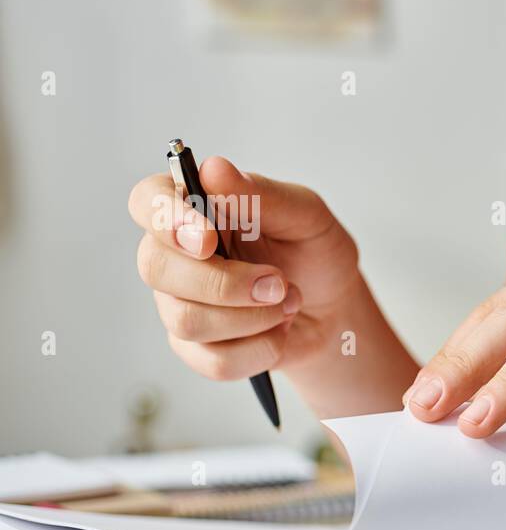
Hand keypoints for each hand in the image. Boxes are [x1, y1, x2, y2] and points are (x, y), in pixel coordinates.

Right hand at [128, 157, 361, 381]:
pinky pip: (212, 360)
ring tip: (289, 302)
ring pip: (185, 319)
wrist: (334, 310)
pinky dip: (260, 348)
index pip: (147, 202)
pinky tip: (279, 330)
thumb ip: (262, 195)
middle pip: (155, 268)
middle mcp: (175, 254)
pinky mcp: (195, 347)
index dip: (166, 219)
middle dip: (224, 283)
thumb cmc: (313, 253)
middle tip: (279, 282)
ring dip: (252, 317)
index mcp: (194, 208)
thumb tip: (214, 169)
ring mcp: (179, 302)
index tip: (207, 237)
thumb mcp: (305, 216)